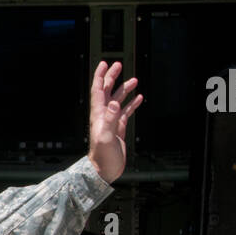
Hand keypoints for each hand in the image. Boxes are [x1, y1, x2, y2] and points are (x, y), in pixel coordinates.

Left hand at [88, 60, 142, 184]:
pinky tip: (138, 99)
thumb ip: (109, 119)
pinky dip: (131, 104)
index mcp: (98, 115)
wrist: (103, 170)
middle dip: (112, 77)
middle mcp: (103, 116)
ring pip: (118, 100)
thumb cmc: (101, 157)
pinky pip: (125, 112)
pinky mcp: (118, 129)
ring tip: (134, 81)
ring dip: (125, 90)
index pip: (98, 90)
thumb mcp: (105, 137)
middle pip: (107, 91)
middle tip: (119, 66)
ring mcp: (111, 122)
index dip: (100, 76)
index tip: (105, 64)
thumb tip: (113, 102)